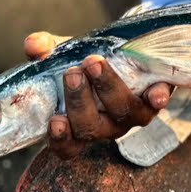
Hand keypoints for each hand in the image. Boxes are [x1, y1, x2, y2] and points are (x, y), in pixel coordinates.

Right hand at [24, 31, 172, 158]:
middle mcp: (106, 127)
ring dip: (108, 88)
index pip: (67, 147)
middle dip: (80, 101)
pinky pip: (157, 101)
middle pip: (91, 127)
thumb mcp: (63, 57)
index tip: (55, 120)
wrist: (125, 54)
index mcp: (79, 126)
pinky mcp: (154, 99)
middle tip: (72, 73)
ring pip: (122, 112)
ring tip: (93, 62)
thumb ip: (46, 52)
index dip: (61, 139)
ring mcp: (132, 115)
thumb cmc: (86, 66)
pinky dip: (157, 97)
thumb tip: (33, 44)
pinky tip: (156, 92)